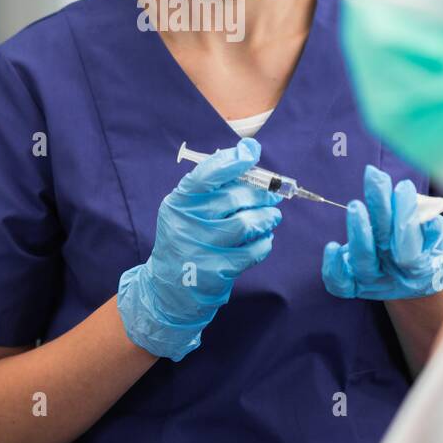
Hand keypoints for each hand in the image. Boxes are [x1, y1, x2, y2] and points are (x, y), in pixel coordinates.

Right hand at [117, 137, 282, 360]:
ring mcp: (201, 248)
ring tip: (272, 216)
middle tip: (273, 195)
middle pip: (234, 197)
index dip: (231, 161)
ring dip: (267, 216)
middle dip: (261, 194)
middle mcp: (186, 223)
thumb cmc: (185, 239)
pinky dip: (265, 242)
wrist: (169, 290)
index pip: (206, 175)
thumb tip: (247, 157)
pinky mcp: (217, 271)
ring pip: (247, 223)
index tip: (250, 152)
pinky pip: (252, 250)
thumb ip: (212, 188)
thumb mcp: (186, 211)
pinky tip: (264, 239)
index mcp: (178, 203)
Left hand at [322, 165, 442, 299]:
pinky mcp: (353, 284)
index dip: (406, 217)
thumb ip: (430, 224)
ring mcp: (372, 282)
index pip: (410, 248)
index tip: (403, 186)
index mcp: (420, 271)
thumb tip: (415, 206)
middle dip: (380, 210)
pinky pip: (338, 283)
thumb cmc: (427, 249)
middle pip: (385, 248)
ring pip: (361, 261)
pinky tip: (332, 246)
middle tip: (375, 178)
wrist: (414, 281)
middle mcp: (394, 278)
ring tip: (356, 204)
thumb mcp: (438, 236)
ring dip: (358, 230)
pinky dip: (333, 266)